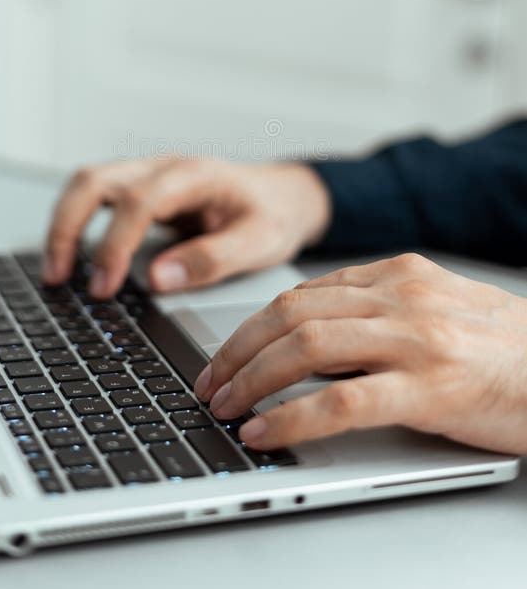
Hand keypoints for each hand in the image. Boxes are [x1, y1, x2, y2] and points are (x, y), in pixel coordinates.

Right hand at [42, 157, 329, 297]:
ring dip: (64, 223)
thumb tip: (159, 279)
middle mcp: (164, 168)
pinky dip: (75, 222)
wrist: (284, 195)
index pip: (138, 201)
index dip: (114, 244)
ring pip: (87, 183)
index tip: (103, 286)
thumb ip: (212, 259)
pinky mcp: (142, 189)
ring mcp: (149, 174)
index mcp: (194, 176)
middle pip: (95, 180)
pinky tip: (71, 256)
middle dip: (68, 227)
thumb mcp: (260, 241)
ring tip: (55, 272)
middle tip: (58, 277)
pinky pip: (96, 196)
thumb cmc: (273, 214)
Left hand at [195, 253, 526, 455]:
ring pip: (306, 347)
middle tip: (210, 383)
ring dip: (251, 379)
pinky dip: (292, 418)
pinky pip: (342, 400)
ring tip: (224, 407)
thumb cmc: (504, 347)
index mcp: (397, 274)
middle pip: (290, 313)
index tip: (226, 354)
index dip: (252, 325)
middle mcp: (400, 296)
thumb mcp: (437, 308)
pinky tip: (265, 433)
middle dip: (237, 350)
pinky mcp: (430, 387)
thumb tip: (308, 340)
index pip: (302, 291)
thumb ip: (378, 312)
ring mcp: (415, 338)